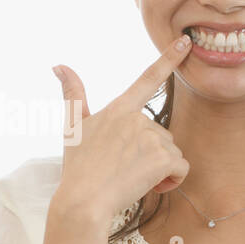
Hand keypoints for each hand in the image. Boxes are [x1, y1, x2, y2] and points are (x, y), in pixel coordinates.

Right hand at [51, 34, 191, 222]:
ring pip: (171, 153)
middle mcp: (137, 118)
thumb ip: (72, 94)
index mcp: (118, 109)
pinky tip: (149, 187)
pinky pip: (181, 168)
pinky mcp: (162, 157)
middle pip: (161, 135)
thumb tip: (58, 65)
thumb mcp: (73, 128)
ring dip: (159, 170)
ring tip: (131, 180)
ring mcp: (150, 136)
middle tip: (123, 170)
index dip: (168, 58)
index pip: (147, 79)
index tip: (185, 42)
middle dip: (150, 155)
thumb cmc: (78, 168)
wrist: (83, 201)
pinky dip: (171, 181)